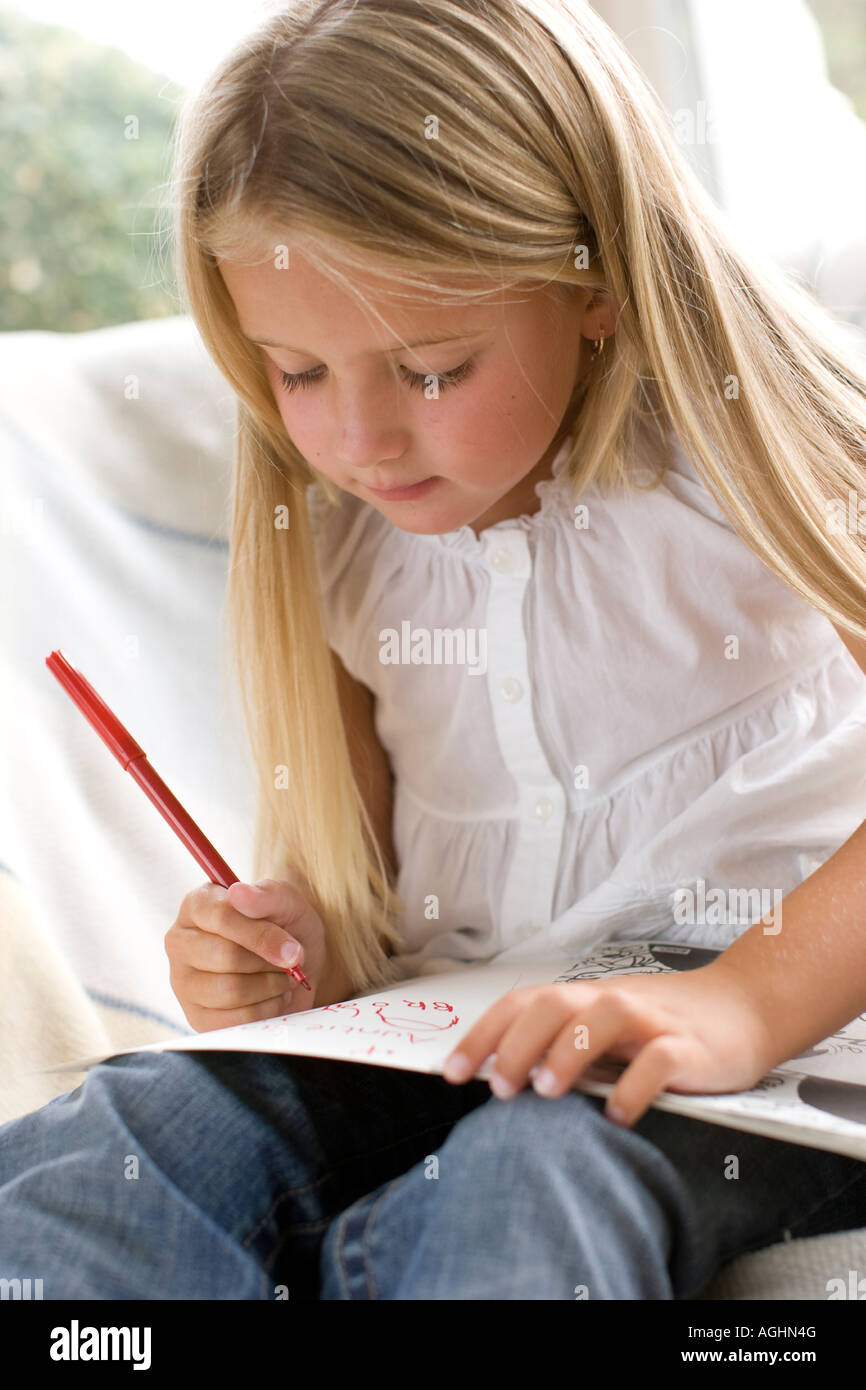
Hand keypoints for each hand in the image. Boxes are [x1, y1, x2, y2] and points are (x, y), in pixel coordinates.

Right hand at [165, 873, 327, 1031]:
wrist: (298, 968)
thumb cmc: (287, 928)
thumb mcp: (288, 903)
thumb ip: (267, 894)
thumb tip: (239, 892)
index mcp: (198, 905)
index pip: (221, 916)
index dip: (261, 935)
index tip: (293, 949)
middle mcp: (180, 942)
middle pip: (225, 956)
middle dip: (269, 962)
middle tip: (290, 962)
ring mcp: (183, 982)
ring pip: (230, 991)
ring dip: (270, 986)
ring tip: (281, 977)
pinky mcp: (197, 1016)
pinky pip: (234, 1021)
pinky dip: (266, 1010)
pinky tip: (272, 997)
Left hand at [442, 963, 773, 1127]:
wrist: (743, 1008)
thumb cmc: (661, 1025)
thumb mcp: (604, 1030)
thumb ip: (561, 1046)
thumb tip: (499, 1078)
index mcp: (583, 999)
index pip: (522, 1005)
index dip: (483, 1035)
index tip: (451, 1073)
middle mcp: (611, 1002)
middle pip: (554, 1004)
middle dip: (517, 1042)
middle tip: (497, 1086)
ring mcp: (651, 1020)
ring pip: (602, 1018)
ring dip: (568, 1052)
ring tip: (547, 1091)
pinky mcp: (689, 1047)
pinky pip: (659, 1060)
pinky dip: (635, 1086)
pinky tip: (617, 1116)